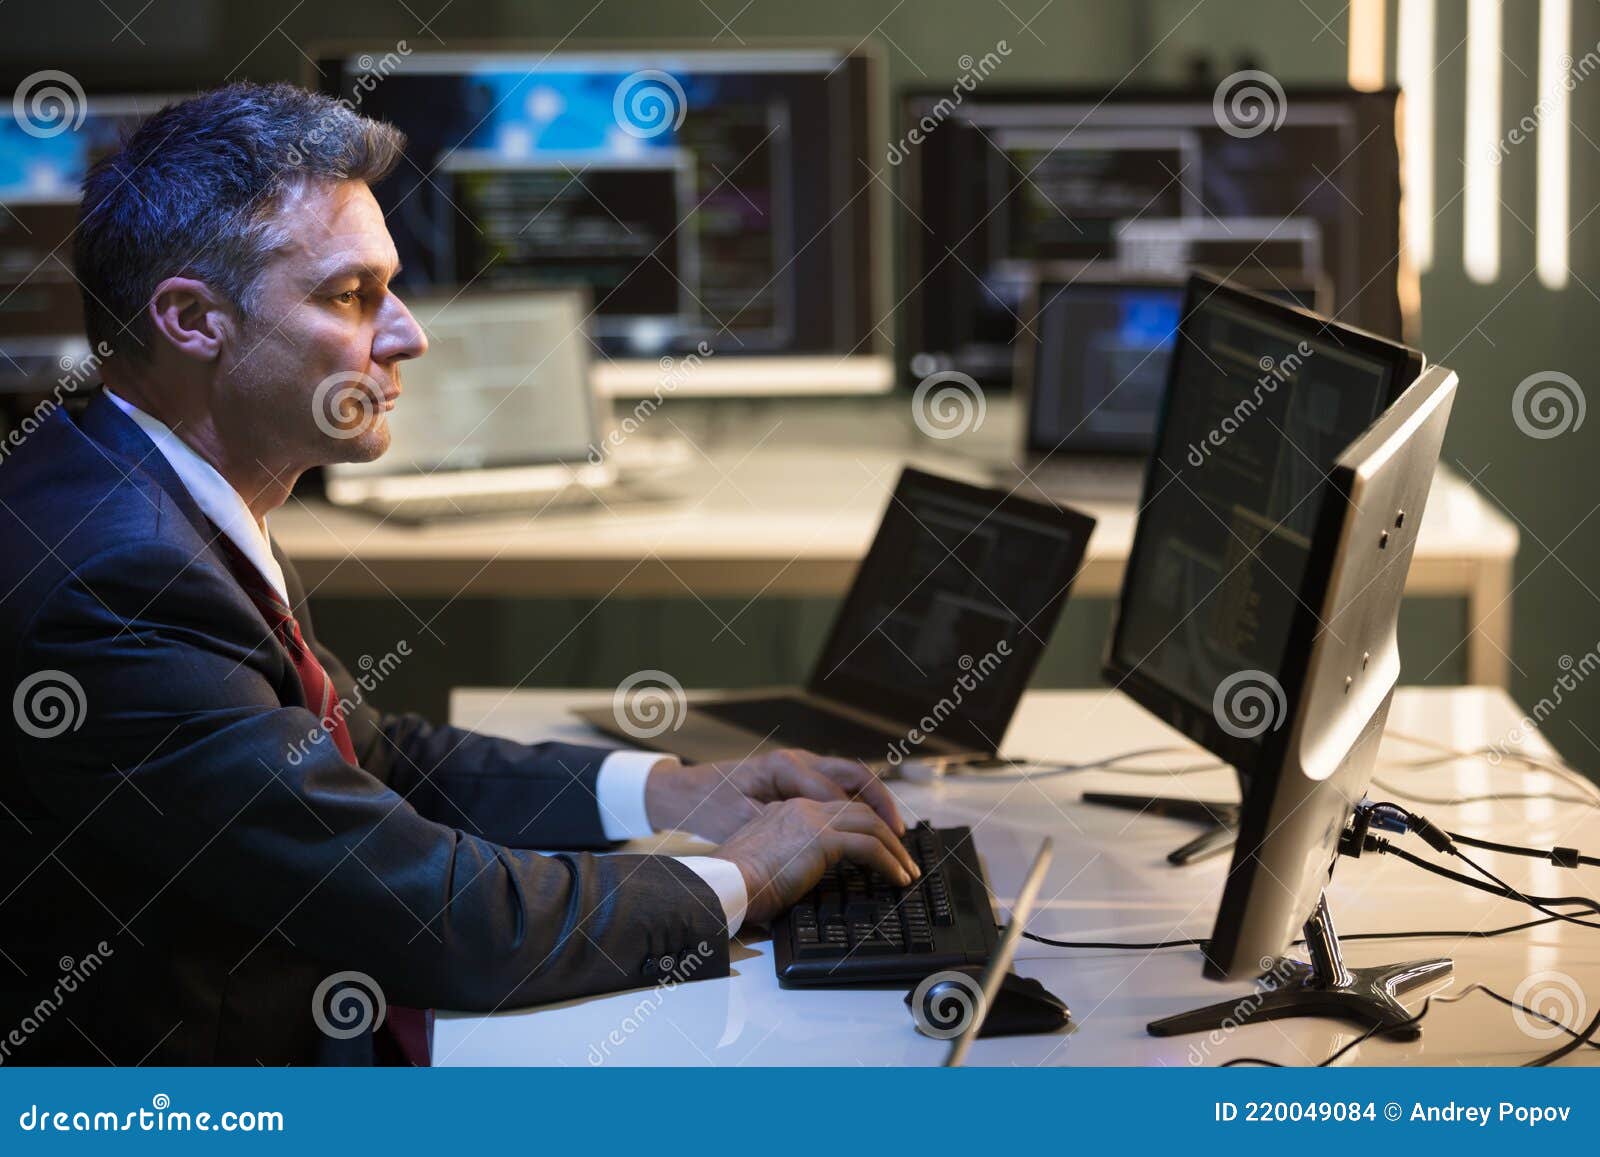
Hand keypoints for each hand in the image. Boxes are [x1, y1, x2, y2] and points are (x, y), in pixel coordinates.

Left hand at [643, 747, 904, 843]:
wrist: (684, 791)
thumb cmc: (708, 805)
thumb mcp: (742, 821)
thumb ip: (782, 828)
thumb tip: (820, 845)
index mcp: (785, 767)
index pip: (836, 793)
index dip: (862, 821)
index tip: (881, 847)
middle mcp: (798, 760)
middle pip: (854, 775)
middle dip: (882, 803)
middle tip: (900, 835)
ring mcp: (800, 765)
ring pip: (851, 778)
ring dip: (875, 801)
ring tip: (895, 832)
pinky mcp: (798, 777)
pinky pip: (837, 785)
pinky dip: (858, 803)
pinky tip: (868, 826)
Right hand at [712, 798, 921, 924]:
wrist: (722, 884)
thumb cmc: (734, 885)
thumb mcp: (764, 863)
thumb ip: (787, 858)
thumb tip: (801, 877)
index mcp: (786, 810)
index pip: (835, 810)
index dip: (861, 825)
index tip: (878, 845)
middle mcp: (801, 808)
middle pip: (858, 811)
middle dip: (886, 833)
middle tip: (903, 856)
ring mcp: (812, 820)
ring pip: (870, 824)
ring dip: (894, 849)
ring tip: (907, 871)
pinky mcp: (821, 839)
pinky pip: (869, 846)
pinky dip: (889, 861)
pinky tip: (898, 878)